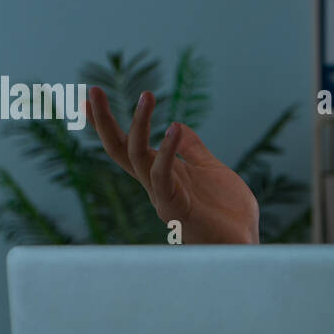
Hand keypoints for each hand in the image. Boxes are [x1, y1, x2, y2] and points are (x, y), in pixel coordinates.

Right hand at [87, 86, 260, 243]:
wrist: (244, 244)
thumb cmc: (229, 214)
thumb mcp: (211, 170)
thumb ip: (193, 150)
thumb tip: (177, 125)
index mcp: (162, 174)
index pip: (127, 144)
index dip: (107, 122)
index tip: (90, 96)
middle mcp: (155, 184)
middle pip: (119, 149)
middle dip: (103, 121)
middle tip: (93, 89)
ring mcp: (162, 195)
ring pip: (137, 156)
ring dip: (140, 124)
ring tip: (147, 94)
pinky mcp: (175, 206)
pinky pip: (163, 174)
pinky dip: (168, 150)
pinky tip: (173, 128)